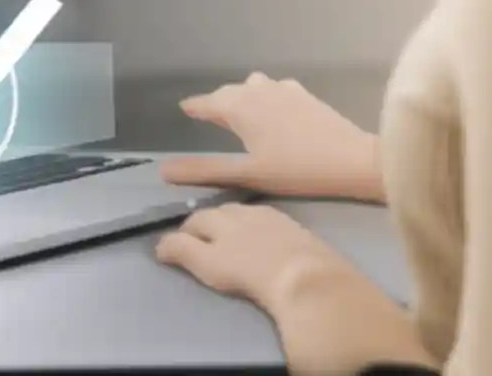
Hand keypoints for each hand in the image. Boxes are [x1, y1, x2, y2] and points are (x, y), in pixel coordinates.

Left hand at [157, 204, 434, 374]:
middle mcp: (253, 217)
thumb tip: (320, 278)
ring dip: (190, 230)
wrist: (313, 283)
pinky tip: (162, 254)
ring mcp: (229, 234)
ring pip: (199, 221)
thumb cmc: (329, 280)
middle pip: (221, 209)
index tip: (236, 232)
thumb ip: (311, 264)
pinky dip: (169, 248)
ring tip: (183, 241)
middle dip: (208, 219)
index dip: (238, 221)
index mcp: (282, 219)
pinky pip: (180, 245)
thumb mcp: (320, 264)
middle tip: (200, 233)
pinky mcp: (209, 256)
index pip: (252, 211)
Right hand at [161, 72, 383, 201]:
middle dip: (217, 102)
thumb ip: (204, 171)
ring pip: (252, 86)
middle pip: (229, 92)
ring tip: (239, 113)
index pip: (206, 103)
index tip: (185, 110)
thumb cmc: (296, 170)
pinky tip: (273, 110)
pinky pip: (274, 88)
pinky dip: (264, 95)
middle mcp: (258, 90)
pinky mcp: (304, 94)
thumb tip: (164, 170)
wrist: (352, 160)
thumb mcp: (247, 174)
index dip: (194, 108)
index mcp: (239, 107)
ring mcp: (283, 88)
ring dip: (241, 96)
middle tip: (208, 117)